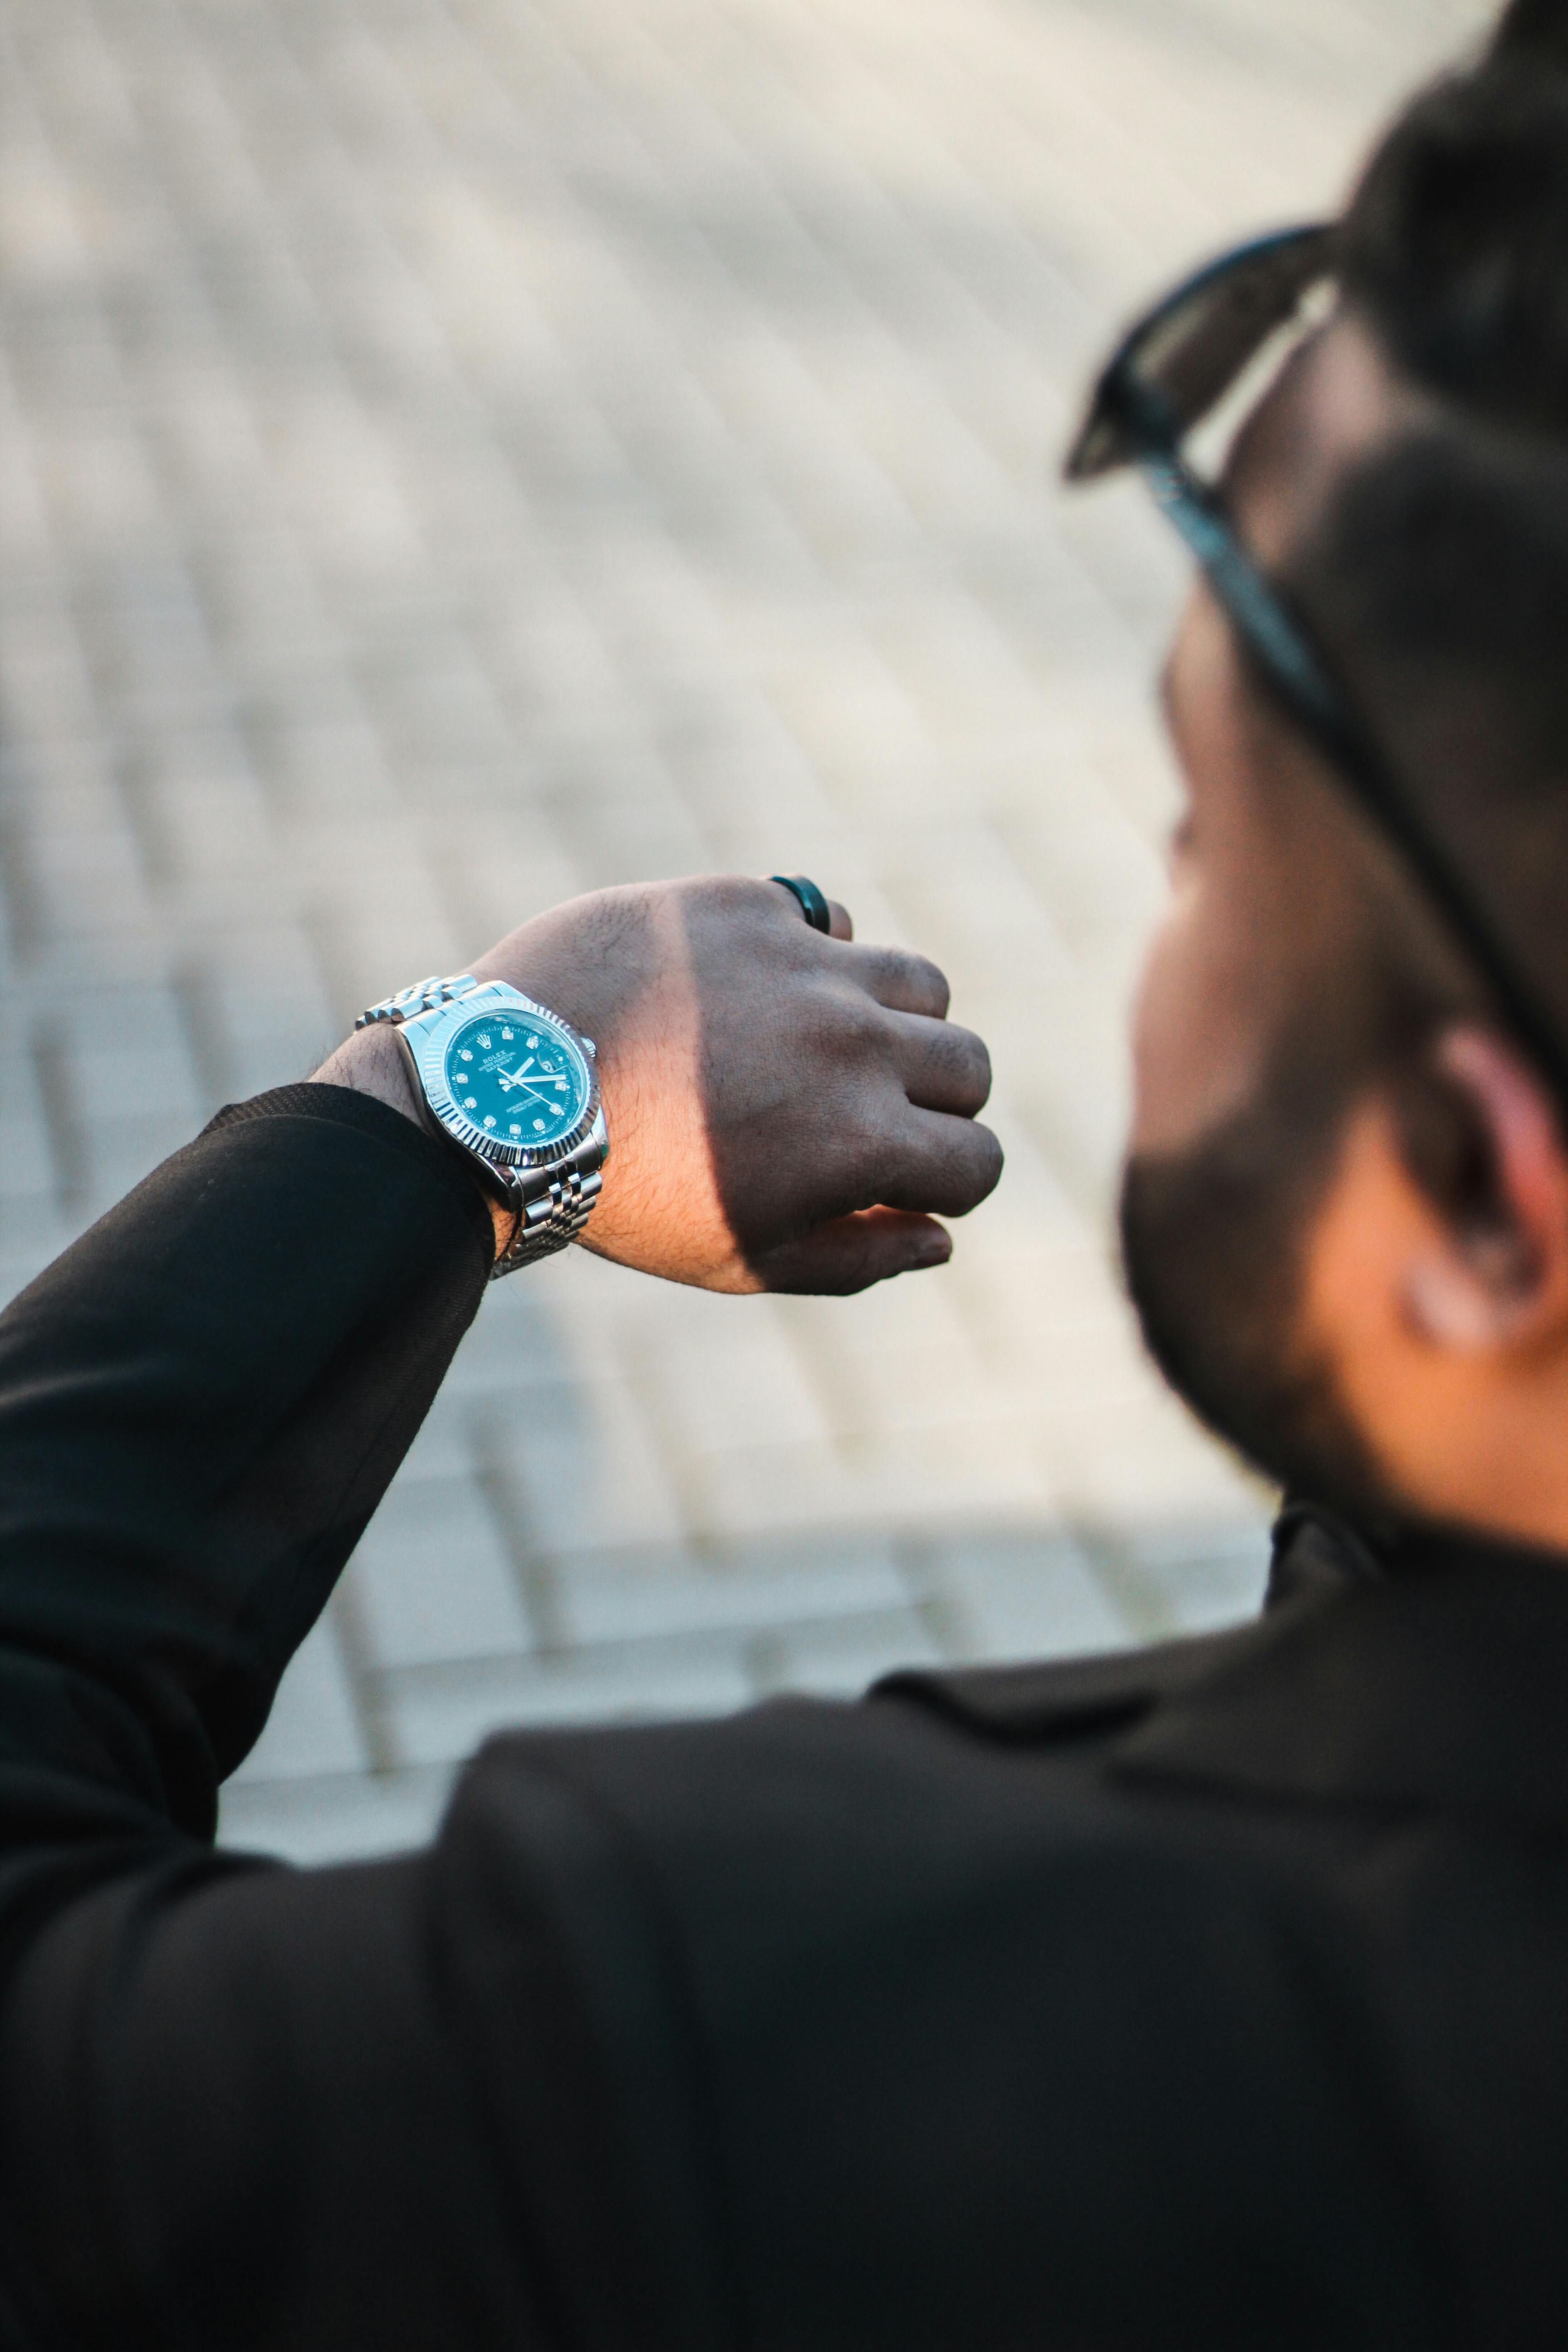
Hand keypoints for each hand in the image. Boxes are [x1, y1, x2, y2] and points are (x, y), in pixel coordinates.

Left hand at [316, 877, 1001, 1294]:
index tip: (904, 1182)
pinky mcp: (753, 907)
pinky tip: (763, 992)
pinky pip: (834, 923)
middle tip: (872, 1115)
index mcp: (862, 1144)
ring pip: (920, 984)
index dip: (950, 1182)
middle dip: (938, 1103)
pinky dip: (818, 959)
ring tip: (832, 1046)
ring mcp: (807, 965)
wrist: (506, 1093)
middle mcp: (853, 1046)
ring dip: (896, 1023)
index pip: (977, 1159)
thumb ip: (858, 1258)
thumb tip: (940, 1237)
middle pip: (967, 1064)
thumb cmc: (625, 1195)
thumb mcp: (741, 1258)